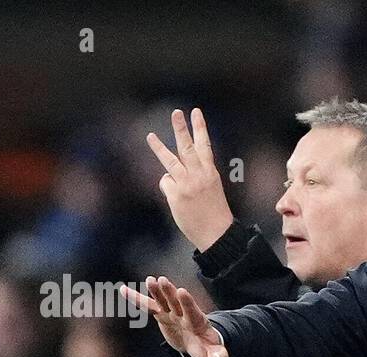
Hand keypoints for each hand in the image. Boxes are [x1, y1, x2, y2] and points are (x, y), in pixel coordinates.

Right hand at [121, 276, 227, 356]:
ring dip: (156, 291)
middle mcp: (184, 314)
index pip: (192, 311)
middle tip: (163, 280)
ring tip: (150, 280)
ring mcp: (172, 313)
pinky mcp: (161, 315)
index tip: (182, 291)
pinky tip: (123, 289)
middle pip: (176, 302)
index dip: (187, 302)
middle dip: (169, 292)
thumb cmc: (207, 348)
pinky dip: (136, 298)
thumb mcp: (214, 355)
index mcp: (198, 322)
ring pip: (163, 300)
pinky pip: (148, 306)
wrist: (198, 341)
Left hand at [146, 108, 233, 251]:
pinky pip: (165, 184)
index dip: (200, 128)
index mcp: (210, 172)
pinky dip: (169, 189)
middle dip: (181, 129)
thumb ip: (195, 175)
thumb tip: (169, 173)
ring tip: (150, 136)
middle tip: (176, 112)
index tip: (196, 112)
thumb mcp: (211, 188)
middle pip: (187, 147)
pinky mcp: (176, 195)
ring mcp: (186, 184)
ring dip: (159, 148)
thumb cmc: (214, 212)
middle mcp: (199, 175)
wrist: (217, 234)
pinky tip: (179, 201)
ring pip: (170, 161)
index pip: (205, 145)